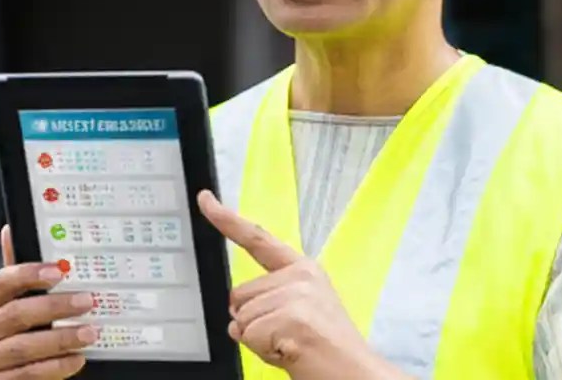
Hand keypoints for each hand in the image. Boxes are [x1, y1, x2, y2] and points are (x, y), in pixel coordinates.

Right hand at [0, 225, 98, 378]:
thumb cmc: (12, 341)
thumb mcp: (11, 308)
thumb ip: (16, 276)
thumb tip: (10, 230)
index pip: (2, 282)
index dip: (30, 274)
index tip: (60, 271)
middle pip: (16, 314)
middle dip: (55, 307)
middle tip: (87, 301)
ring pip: (23, 347)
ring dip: (61, 339)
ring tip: (89, 333)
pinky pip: (27, 375)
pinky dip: (55, 367)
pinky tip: (76, 360)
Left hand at [198, 191, 408, 379]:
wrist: (356, 374)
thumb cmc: (327, 352)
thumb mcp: (300, 314)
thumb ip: (268, 302)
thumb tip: (236, 319)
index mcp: (303, 270)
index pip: (257, 240)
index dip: (226, 219)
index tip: (204, 199)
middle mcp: (300, 276)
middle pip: (238, 296)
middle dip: (252, 323)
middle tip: (286, 337)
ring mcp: (296, 295)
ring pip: (241, 318)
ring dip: (259, 340)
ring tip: (293, 346)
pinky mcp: (291, 317)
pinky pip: (248, 335)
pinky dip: (262, 351)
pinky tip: (291, 352)